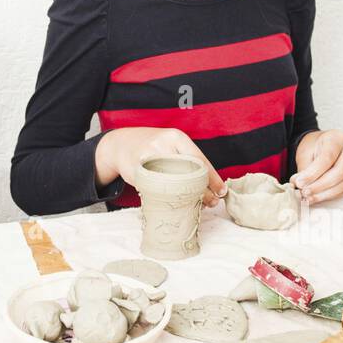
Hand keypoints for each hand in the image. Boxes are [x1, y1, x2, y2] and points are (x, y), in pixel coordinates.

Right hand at [99, 127, 226, 206]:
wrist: (120, 143)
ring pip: (173, 183)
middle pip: (188, 173)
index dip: (213, 178)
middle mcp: (162, 145)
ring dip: (187, 197)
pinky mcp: (136, 171)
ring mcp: (148, 157)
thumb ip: (187, 159)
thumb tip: (214, 184)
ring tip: (197, 205)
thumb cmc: (153, 148)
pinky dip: (166, 197)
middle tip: (212, 202)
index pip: (199, 160)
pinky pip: (155, 188)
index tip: (222, 191)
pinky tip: (173, 202)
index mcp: (175, 137)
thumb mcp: (170, 145)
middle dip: (203, 191)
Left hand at [291, 130, 342, 203]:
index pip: (327, 157)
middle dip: (321, 185)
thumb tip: (300, 185)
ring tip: (310, 197)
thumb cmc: (314, 147)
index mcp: (337, 137)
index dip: (313, 173)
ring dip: (326, 193)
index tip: (300, 182)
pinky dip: (331, 195)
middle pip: (340, 171)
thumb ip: (304, 169)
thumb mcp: (305, 153)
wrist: (321, 145)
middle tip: (305, 192)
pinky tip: (318, 197)